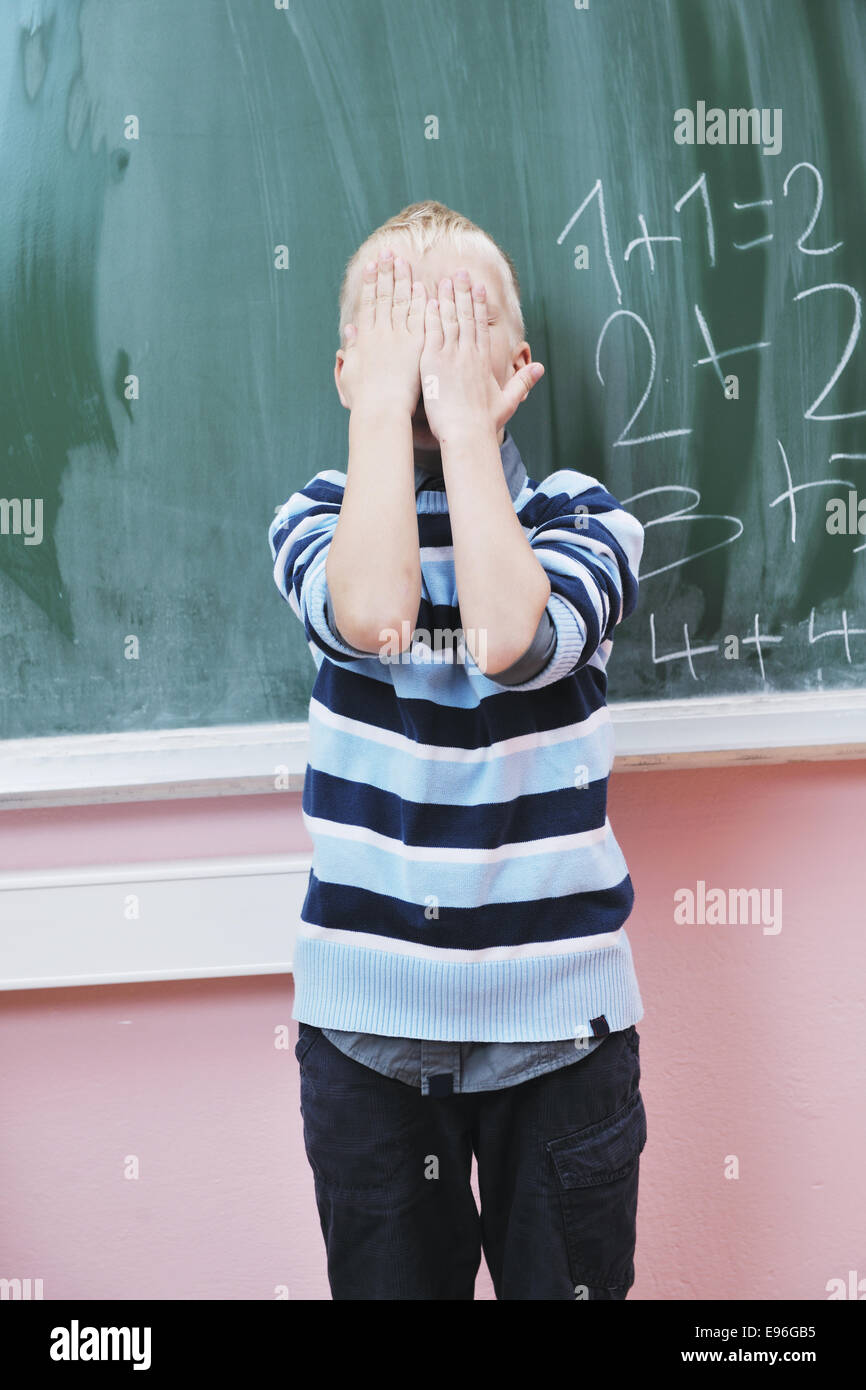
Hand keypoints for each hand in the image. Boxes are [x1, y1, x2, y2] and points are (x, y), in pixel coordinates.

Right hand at [337, 247, 426, 415]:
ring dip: (402, 279)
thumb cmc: (364, 399)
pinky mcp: (415, 346)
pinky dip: (419, 301)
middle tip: (388, 252)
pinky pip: (419, 318)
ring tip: (403, 261)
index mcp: (364, 338)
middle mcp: (380, 333)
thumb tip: (349, 330)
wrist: (380, 411)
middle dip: (386, 272)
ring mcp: (398, 337)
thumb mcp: (350, 372)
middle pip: (383, 295)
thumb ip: (350, 349)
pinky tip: (421, 286)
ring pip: (401, 302)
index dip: (369, 282)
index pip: (368, 303)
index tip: (371, 265)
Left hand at [418, 269, 543, 442]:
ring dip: (446, 298)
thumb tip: (539, 367)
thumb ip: (522, 382)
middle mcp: (469, 353)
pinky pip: (431, 332)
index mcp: (483, 360)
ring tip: (444, 279)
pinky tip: (426, 300)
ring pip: (448, 319)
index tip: (478, 287)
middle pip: (466, 316)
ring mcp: (451, 355)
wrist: (467, 433)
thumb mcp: (507, 401)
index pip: (481, 326)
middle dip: (463, 292)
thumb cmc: (484, 423)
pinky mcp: (434, 362)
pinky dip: (429, 315)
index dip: (478, 305)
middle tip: (461, 273)